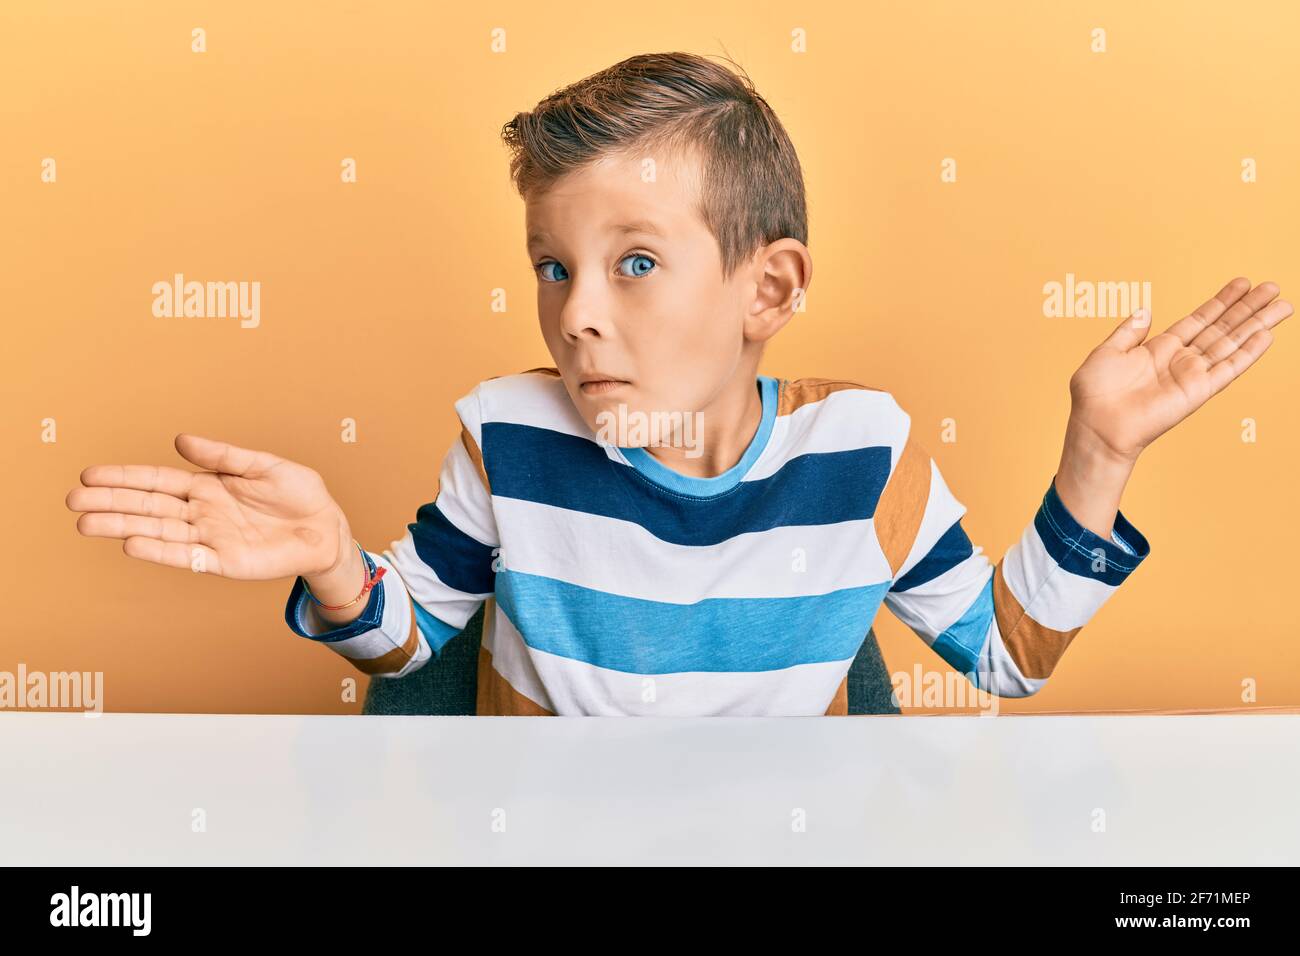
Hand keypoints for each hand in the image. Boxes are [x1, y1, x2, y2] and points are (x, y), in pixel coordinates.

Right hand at [66, 435, 351, 579]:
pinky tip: (133, 544)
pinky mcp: (225, 562)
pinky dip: (161, 551)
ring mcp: (210, 539)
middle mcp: (201, 513)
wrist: (327, 528)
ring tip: (87, 524)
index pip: (157, 480)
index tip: (89, 474)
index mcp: (207, 486)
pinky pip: (188, 557)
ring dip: (123, 527)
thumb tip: (180, 440)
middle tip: (72, 501)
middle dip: (111, 503)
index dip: (124, 477)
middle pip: (148, 506)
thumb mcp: (262, 465)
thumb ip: (223, 456)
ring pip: (158, 531)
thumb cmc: (298, 495)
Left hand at [1066, 277, 1290, 464]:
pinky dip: (1248, 353)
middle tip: (1272, 287)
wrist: (1095, 425)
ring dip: (1257, 324)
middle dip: (1248, 308)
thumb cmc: (1094, 394)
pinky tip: (1267, 335)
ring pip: (1232, 344)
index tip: (1242, 283)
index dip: (1221, 302)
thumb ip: (1129, 331)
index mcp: (1159, 349)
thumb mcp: (1107, 352)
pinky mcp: (1197, 392)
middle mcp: (1180, 360)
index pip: (1199, 320)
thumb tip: (1145, 310)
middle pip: (1222, 328)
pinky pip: (1228, 369)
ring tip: (1282, 305)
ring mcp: (1191, 376)